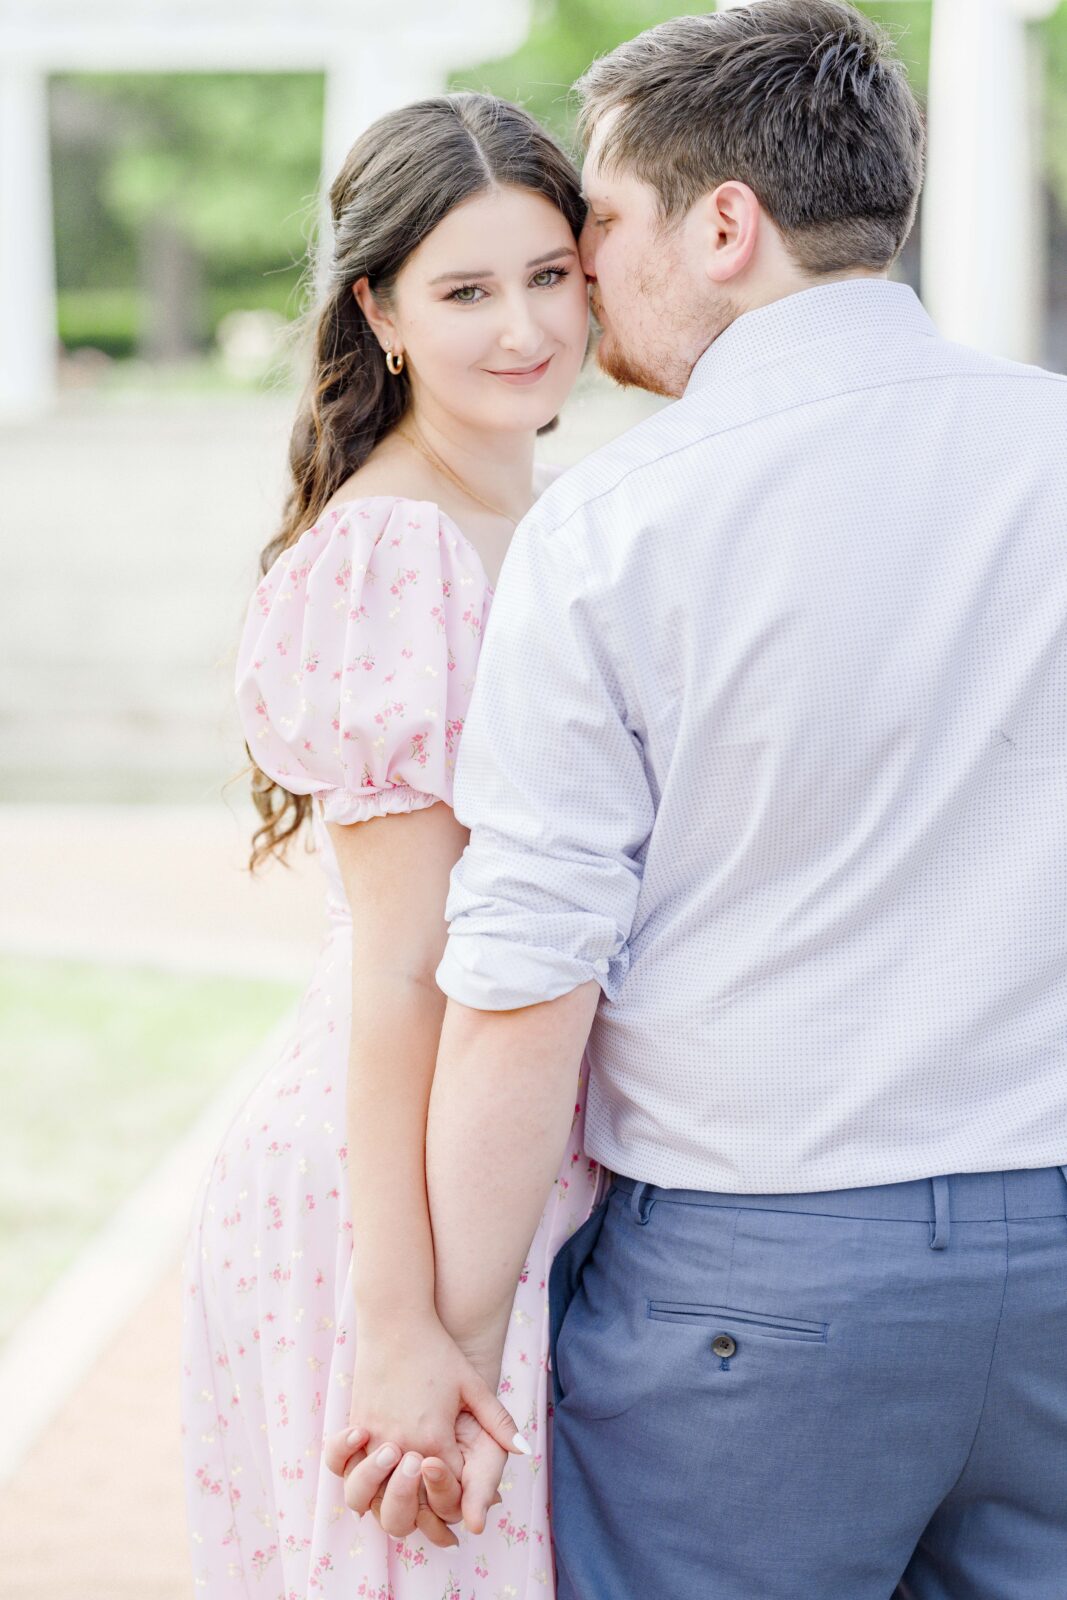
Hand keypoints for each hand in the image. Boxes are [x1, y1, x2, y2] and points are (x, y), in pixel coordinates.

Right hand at [322, 1314, 526, 1538]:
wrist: (396, 1321)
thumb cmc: (438, 1351)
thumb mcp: (473, 1385)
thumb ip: (498, 1421)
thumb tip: (524, 1450)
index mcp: (433, 1440)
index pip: (447, 1493)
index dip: (457, 1498)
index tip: (462, 1491)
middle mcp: (399, 1445)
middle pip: (405, 1507)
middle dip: (420, 1512)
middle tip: (430, 1498)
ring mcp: (371, 1438)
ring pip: (369, 1496)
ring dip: (383, 1500)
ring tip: (399, 1488)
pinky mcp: (355, 1426)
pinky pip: (346, 1468)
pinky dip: (357, 1476)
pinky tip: (371, 1472)